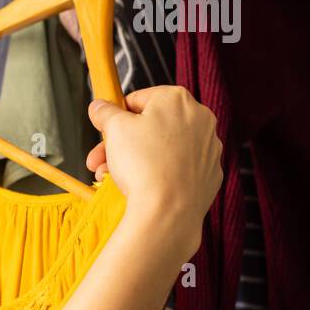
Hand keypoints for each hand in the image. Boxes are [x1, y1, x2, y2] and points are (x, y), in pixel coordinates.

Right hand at [85, 86, 222, 253]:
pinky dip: (158, 173)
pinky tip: (140, 185)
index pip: (139, 99)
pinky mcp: (209, 173)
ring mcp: (208, 147)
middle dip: (120, 143)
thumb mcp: (113, 128)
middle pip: (150, 126)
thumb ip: (105, 112)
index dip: (117, 116)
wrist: (167, 211)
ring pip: (162, 148)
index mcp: (177, 99)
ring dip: (134, 159)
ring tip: (112, 176)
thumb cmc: (144, 164)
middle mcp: (199, 118)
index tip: (106, 130)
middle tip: (101, 157)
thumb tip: (100, 107)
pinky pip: (177, 168)